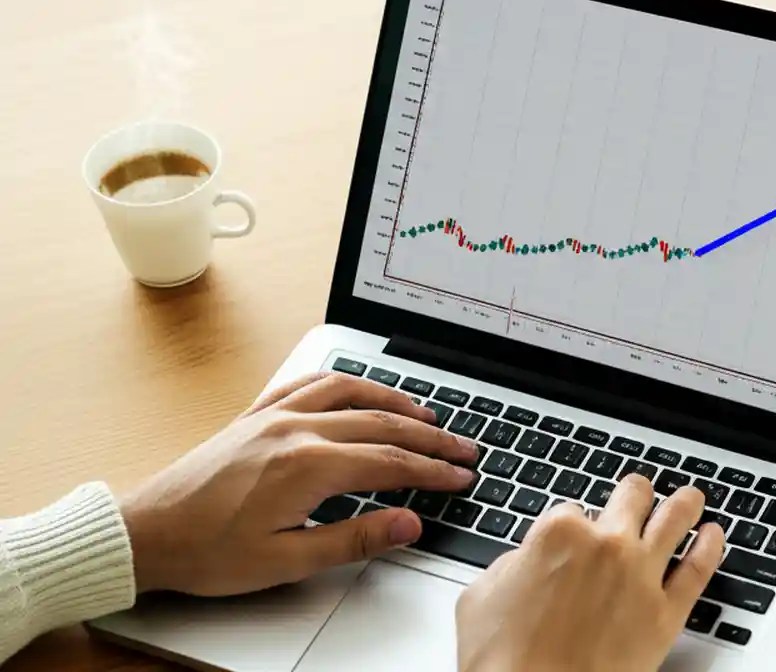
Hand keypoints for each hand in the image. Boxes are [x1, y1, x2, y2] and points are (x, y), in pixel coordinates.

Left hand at [119, 372, 477, 595]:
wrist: (146, 533)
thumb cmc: (207, 552)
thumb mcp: (287, 561)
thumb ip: (355, 538)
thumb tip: (409, 523)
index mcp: (307, 467)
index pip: (391, 463)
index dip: (433, 471)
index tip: (461, 476)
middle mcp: (295, 430)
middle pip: (381, 424)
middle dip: (429, 437)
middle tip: (462, 448)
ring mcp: (274, 416)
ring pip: (350, 393)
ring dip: (394, 400)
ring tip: (425, 414)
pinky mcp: (255, 414)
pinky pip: (310, 383)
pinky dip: (345, 382)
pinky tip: (359, 390)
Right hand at [456, 474, 725, 671]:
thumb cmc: (503, 662)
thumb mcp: (481, 596)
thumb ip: (513, 564)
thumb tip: (527, 561)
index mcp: (559, 533)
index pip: (572, 509)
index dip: (572, 525)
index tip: (574, 536)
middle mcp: (605, 545)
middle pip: (631, 498)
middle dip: (634, 494)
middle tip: (638, 495)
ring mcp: (641, 576)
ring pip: (675, 519)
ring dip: (684, 503)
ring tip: (692, 498)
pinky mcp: (666, 614)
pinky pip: (699, 569)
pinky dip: (711, 547)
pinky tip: (714, 536)